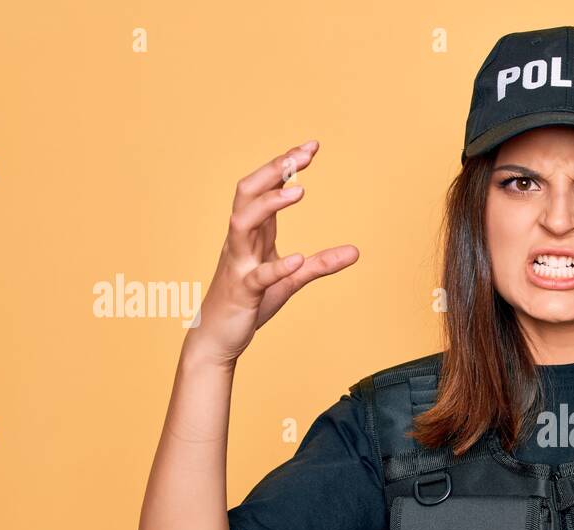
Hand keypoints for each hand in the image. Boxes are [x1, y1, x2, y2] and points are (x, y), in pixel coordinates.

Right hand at [189, 140, 359, 364]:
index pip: (264, 188)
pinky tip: (297, 259)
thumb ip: (321, 264)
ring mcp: (238, 265)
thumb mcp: (291, 281)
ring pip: (242, 223)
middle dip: (273, 170)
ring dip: (269, 204)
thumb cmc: (249, 303)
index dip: (285, 166)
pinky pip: (258, 276)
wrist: (217, 338)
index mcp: (252, 234)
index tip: (310, 147)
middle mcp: (240, 242)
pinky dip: (277, 266)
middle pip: (247, 193)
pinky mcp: (242, 292)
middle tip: (301, 155)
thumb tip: (356, 251)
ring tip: (299, 191)